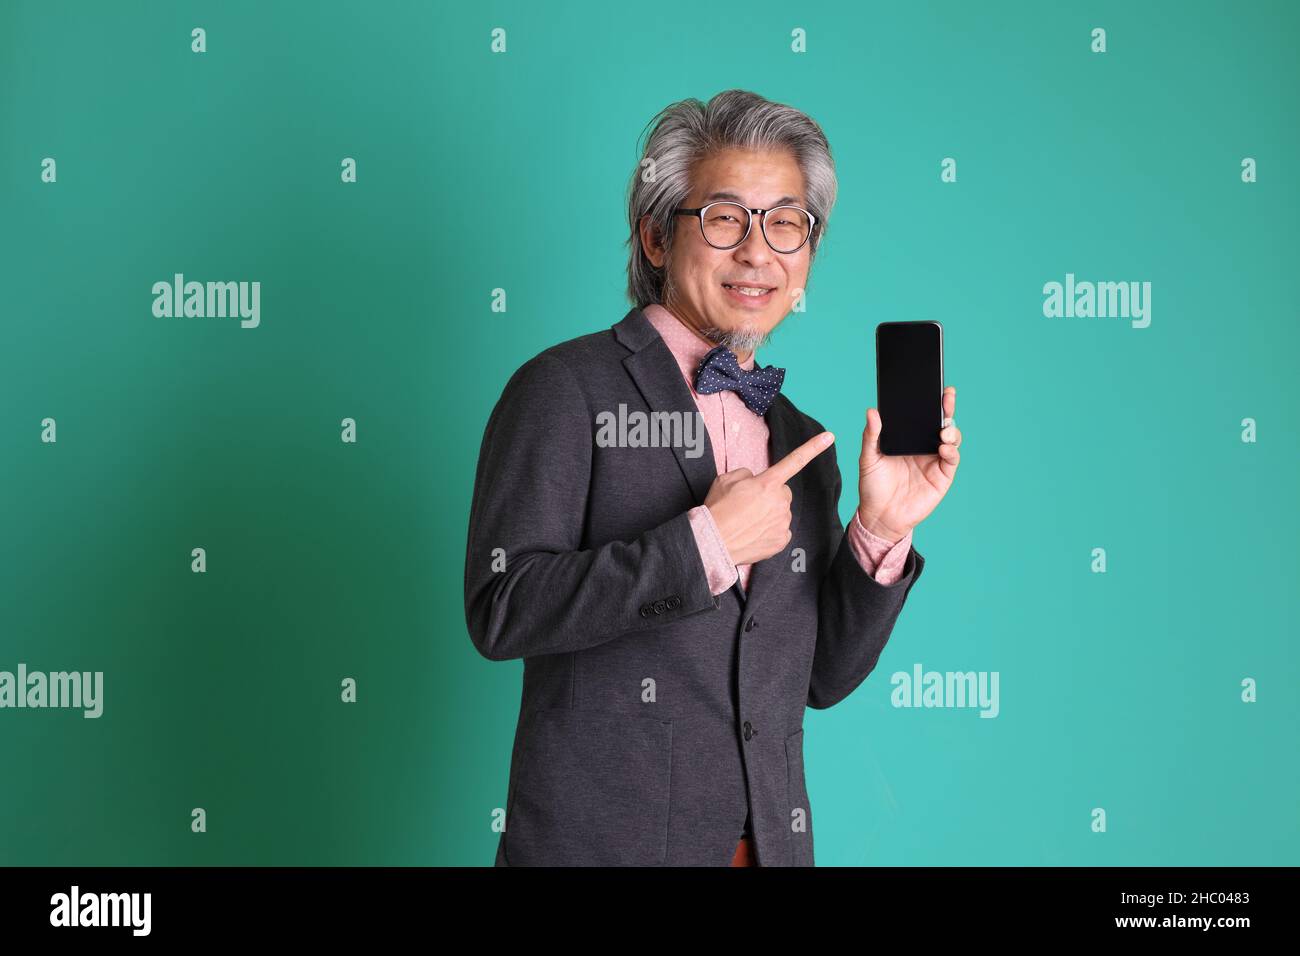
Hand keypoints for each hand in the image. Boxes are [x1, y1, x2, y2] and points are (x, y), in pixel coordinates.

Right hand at [704, 431, 834, 566]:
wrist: (713, 542)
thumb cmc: (718, 509)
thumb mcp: (726, 479)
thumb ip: (746, 474)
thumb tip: (755, 482)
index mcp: (767, 483)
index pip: (794, 460)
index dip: (813, 447)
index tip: (830, 436)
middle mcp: (780, 501)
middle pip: (782, 493)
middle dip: (770, 496)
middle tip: (748, 505)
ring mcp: (782, 522)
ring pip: (781, 512)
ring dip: (768, 514)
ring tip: (747, 521)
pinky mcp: (782, 540)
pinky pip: (781, 530)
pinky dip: (769, 531)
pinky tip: (753, 533)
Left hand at [857, 386, 961, 540]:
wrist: (879, 516)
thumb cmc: (872, 487)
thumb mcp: (868, 458)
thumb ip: (871, 435)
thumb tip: (872, 411)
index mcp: (908, 439)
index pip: (921, 416)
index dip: (930, 402)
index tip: (935, 387)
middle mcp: (924, 446)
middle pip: (940, 422)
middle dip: (946, 408)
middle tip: (947, 396)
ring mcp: (935, 461)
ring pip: (951, 438)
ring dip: (951, 430)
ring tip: (943, 429)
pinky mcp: (942, 476)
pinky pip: (952, 459)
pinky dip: (951, 450)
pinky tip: (943, 446)